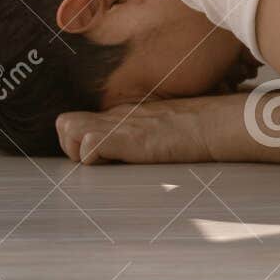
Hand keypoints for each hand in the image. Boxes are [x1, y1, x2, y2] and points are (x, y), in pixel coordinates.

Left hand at [55, 98, 215, 164]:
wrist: (214, 125)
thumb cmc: (198, 131)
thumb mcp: (160, 129)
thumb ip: (141, 137)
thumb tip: (135, 153)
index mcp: (121, 115)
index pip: (78, 123)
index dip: (79, 143)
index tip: (99, 159)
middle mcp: (114, 117)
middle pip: (65, 123)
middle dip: (71, 147)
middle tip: (95, 162)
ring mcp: (119, 125)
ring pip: (69, 131)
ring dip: (79, 152)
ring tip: (105, 163)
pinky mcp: (127, 138)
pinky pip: (89, 146)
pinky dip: (95, 159)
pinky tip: (118, 164)